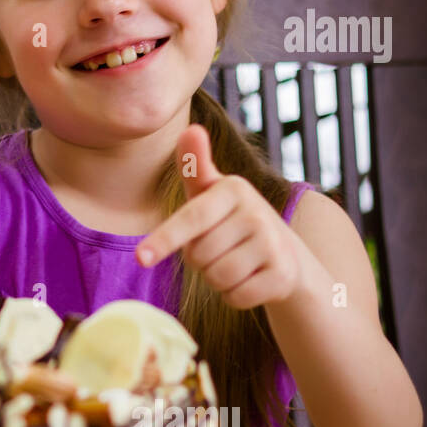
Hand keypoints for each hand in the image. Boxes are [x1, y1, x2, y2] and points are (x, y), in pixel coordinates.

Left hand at [136, 124, 302, 308]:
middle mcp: (256, 213)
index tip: (140, 258)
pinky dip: (235, 296)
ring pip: (217, 278)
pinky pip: (236, 297)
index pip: (190, 219)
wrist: (286, 253)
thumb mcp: (210, 193)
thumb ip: (194, 165)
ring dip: (217, 279)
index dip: (163, 240)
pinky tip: (250, 279)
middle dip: (200, 260)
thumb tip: (190, 129)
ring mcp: (273, 244)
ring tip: (235, 262)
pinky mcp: (283, 275)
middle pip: (198, 256)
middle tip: (220, 247)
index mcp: (234, 188)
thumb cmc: (231, 220)